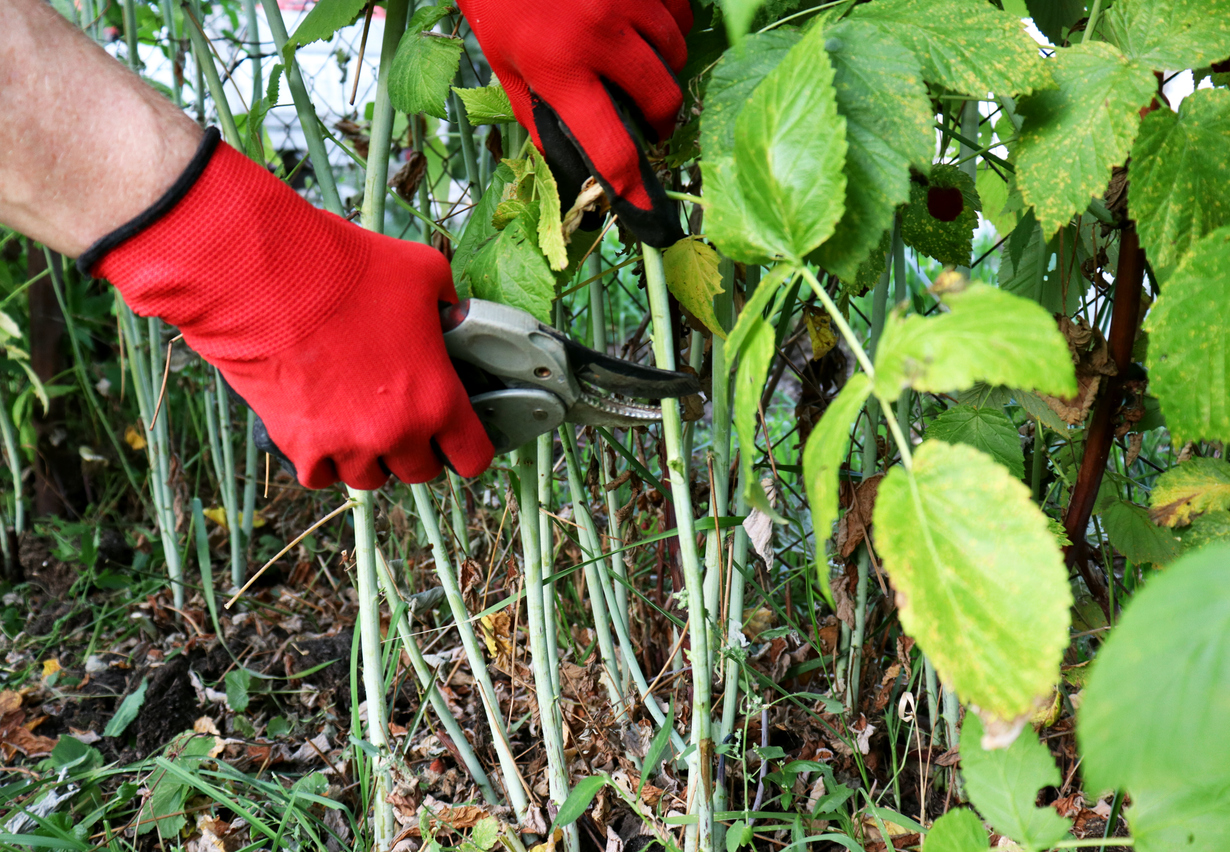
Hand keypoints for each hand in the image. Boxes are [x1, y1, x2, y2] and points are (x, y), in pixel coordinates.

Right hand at [82, 130, 493, 489]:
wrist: (267, 279)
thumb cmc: (348, 271)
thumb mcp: (423, 273)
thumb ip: (448, 303)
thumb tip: (452, 310)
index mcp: (437, 399)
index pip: (472, 458)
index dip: (468, 449)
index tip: (459, 439)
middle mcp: (395, 434)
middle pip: (420, 472)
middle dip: (416, 449)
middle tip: (404, 419)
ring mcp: (346, 445)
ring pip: (369, 478)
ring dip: (370, 456)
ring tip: (359, 420)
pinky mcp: (299, 446)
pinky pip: (320, 475)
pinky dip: (323, 458)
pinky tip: (322, 428)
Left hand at [459, 0, 691, 247]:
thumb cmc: (499, 3)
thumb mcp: (505, 68)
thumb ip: (541, 117)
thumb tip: (574, 165)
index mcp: (560, 68)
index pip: (612, 145)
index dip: (633, 186)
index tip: (647, 211)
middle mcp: (600, 35)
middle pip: (664, 98)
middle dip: (661, 117)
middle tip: (648, 120)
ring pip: (677, 51)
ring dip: (663, 66)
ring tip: (634, 63)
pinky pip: (679, 9)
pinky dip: (668, 24)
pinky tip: (640, 24)